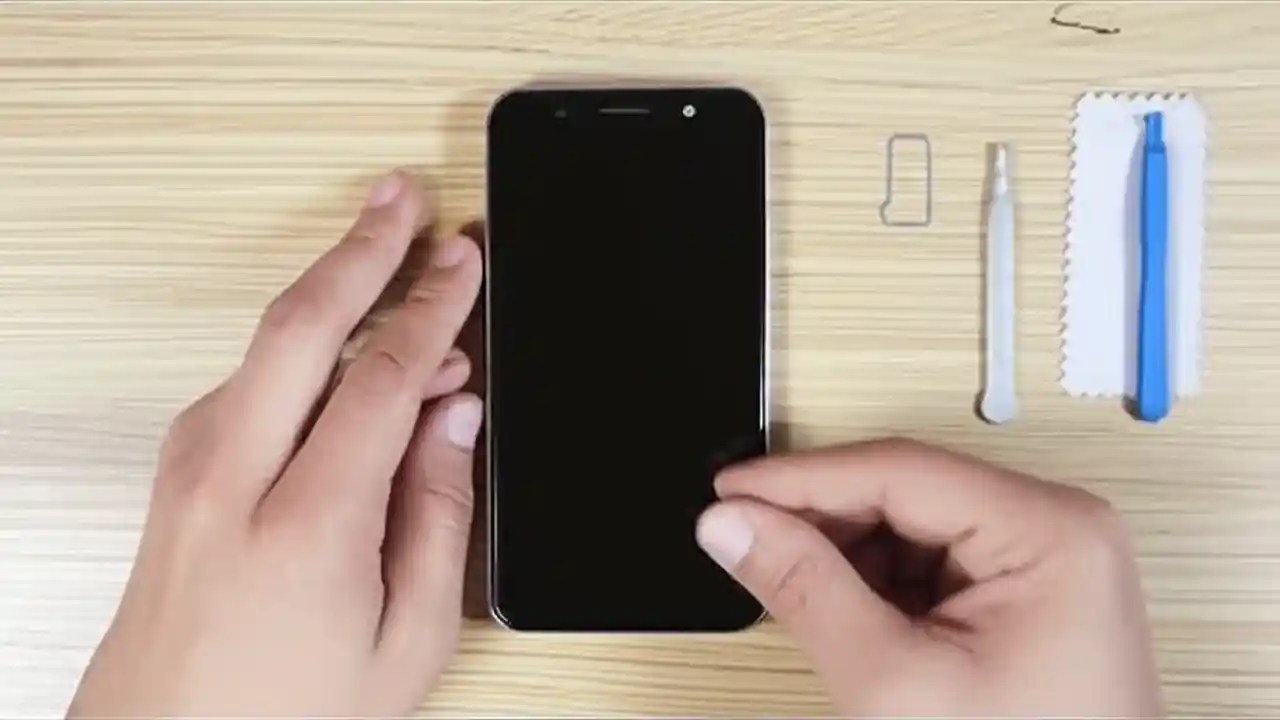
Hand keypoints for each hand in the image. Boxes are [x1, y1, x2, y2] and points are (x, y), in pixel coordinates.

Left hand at [69, 170, 483, 716]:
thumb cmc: (287, 714)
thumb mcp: (405, 640)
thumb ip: (439, 515)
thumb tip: (457, 418)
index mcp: (310, 522)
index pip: (387, 376)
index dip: (435, 306)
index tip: (466, 259)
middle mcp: (234, 478)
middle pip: (302, 323)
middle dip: (362, 247)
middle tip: (406, 195)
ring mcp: (192, 470)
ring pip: (269, 344)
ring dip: (335, 293)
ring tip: (399, 266)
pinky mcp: (178, 474)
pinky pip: (251, 381)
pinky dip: (306, 349)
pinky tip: (349, 352)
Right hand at [696, 439, 1161, 716]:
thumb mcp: (894, 682)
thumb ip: (805, 589)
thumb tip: (733, 524)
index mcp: (1048, 531)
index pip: (899, 470)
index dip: (802, 477)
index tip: (729, 490)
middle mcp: (1056, 528)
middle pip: (906, 492)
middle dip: (821, 520)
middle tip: (742, 537)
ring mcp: (1045, 562)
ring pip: (912, 526)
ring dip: (845, 555)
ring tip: (791, 588)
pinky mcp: (1027, 596)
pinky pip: (933, 563)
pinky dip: (878, 585)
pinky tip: (840, 611)